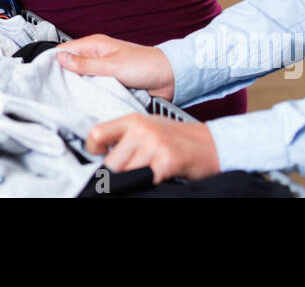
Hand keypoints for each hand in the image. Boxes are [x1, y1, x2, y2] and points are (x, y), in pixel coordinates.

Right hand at [57, 34, 175, 99]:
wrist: (170, 79)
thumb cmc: (146, 65)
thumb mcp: (112, 66)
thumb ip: (86, 64)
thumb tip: (60, 58)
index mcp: (95, 45)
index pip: (65, 49)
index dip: (53, 60)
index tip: (42, 74)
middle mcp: (97, 56)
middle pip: (71, 65)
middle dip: (63, 76)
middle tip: (52, 90)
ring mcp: (103, 70)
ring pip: (81, 79)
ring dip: (76, 87)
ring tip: (65, 98)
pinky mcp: (110, 83)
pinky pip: (93, 88)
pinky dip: (88, 94)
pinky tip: (82, 101)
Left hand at [86, 114, 220, 182]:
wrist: (212, 145)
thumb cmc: (178, 139)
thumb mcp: (149, 129)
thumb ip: (126, 137)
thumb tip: (101, 153)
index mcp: (133, 120)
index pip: (97, 134)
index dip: (93, 150)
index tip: (100, 157)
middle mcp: (141, 130)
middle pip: (111, 163)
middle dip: (118, 173)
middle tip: (131, 172)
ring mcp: (153, 146)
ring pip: (126, 174)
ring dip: (134, 180)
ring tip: (147, 173)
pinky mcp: (165, 162)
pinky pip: (145, 181)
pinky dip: (150, 184)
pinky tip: (160, 177)